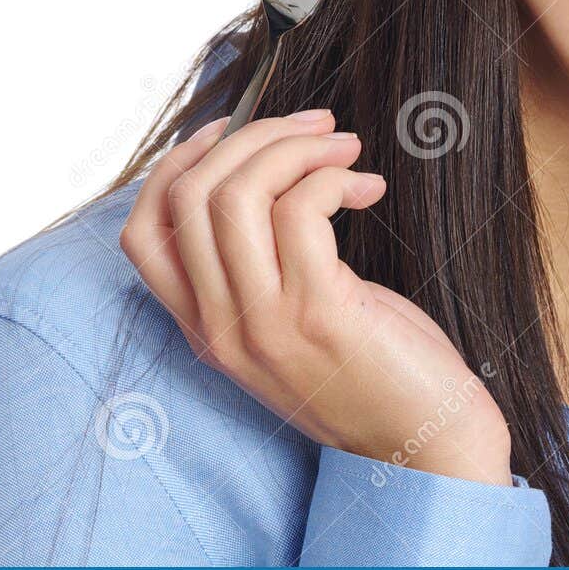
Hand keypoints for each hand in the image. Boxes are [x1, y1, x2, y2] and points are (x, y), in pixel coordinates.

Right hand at [119, 110, 512, 485]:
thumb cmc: (372, 369)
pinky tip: (367, 188)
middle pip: (191, 196)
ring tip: (346, 149)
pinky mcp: (319, 313)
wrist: (425, 443)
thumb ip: (265, 264)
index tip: (232, 128)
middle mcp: (222, 329)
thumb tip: (269, 168)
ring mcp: (265, 324)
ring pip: (237, 194)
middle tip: (318, 126)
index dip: (179, 164)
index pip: (144, 232)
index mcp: (206, 329)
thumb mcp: (293, 320)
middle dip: (253, 136)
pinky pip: (301, 208)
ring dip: (296, 147)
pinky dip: (332, 176)